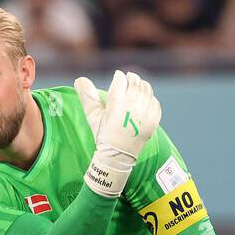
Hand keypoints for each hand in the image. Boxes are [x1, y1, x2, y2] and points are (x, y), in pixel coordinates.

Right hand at [74, 69, 160, 197]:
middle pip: (135, 82)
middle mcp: (133, 105)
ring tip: (136, 88)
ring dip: (142, 86)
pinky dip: (150, 99)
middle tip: (128, 80)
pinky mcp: (154, 120)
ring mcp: (145, 113)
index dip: (118, 77)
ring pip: (147, 89)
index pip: (121, 79)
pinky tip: (144, 101)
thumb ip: (87, 96)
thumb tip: (80, 79)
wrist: (118, 157)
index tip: (117, 78)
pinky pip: (155, 102)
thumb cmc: (103, 135)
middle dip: (131, 79)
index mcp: (117, 103)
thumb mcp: (93, 116)